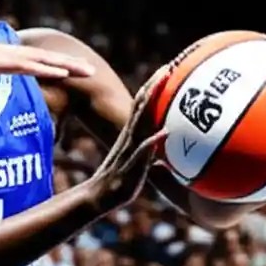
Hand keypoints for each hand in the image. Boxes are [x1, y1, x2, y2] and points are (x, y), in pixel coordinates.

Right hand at [0, 35, 93, 80]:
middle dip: (68, 64)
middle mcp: (3, 52)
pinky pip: (26, 66)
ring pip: (41, 60)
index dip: (51, 64)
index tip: (70, 71)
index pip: (30, 60)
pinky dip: (46, 68)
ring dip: (66, 65)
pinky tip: (63, 73)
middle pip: (43, 57)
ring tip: (88, 71)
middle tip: (91, 70)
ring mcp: (0, 55)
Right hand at [89, 66, 169, 210]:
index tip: (166, 70)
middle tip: (167, 68)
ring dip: (151, 104)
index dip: (153, 88)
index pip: (141, 106)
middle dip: (153, 86)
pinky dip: (152, 142)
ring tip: (162, 88)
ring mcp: (128, 150)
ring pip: (140, 122)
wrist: (98, 198)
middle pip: (140, 106)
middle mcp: (128, 138)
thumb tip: (166, 145)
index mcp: (130, 135)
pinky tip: (164, 133)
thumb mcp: (138, 163)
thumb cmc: (120, 182)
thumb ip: (150, 151)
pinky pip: (142, 152)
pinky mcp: (130, 166)